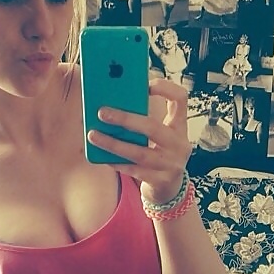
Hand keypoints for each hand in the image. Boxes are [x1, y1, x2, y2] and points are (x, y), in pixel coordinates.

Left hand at [87, 77, 191, 204]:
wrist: (170, 188)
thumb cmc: (159, 154)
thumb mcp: (160, 135)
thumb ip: (145, 120)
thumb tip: (114, 102)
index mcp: (179, 126)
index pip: (181, 99)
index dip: (166, 89)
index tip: (146, 85)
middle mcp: (179, 144)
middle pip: (152, 127)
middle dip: (125, 119)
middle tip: (102, 112)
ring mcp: (171, 164)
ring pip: (138, 152)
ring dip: (113, 143)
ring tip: (93, 135)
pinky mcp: (159, 181)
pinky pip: (133, 170)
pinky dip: (115, 161)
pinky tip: (101, 155)